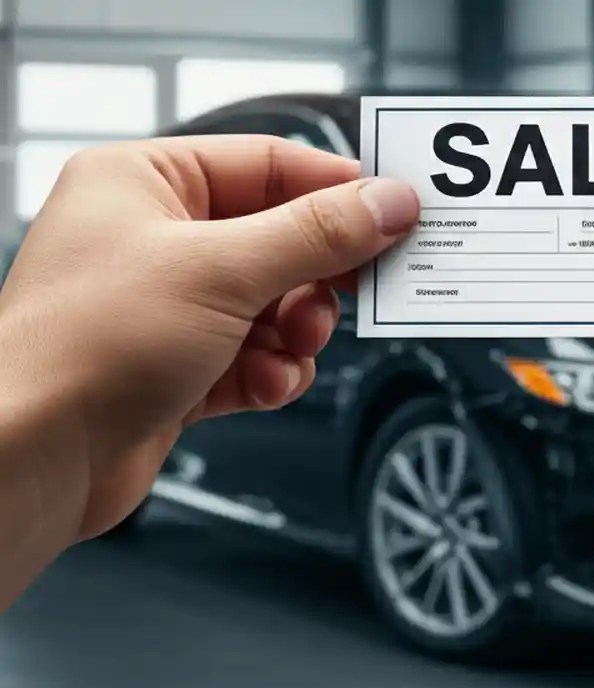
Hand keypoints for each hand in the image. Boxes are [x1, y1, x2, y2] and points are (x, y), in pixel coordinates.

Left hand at [0, 136, 417, 582]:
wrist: (34, 458)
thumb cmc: (87, 347)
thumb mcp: (224, 271)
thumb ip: (318, 235)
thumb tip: (389, 202)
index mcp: (146, 181)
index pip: (270, 163)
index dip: (337, 190)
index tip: (396, 214)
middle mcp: (154, 236)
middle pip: (281, 238)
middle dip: (316, 278)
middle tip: (349, 294)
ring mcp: (166, 304)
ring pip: (276, 302)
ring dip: (296, 332)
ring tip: (287, 350)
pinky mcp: (179, 364)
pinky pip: (256, 354)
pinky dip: (270, 371)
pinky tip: (259, 386)